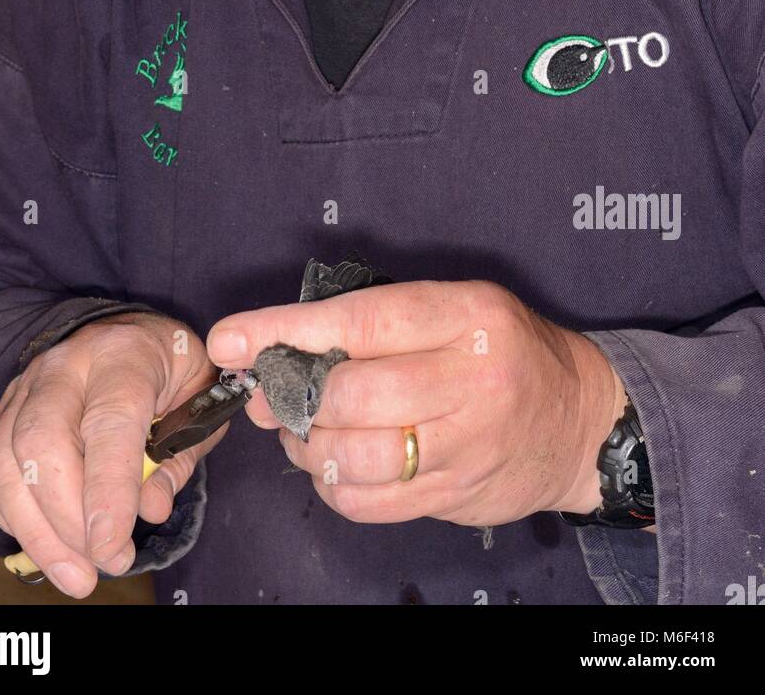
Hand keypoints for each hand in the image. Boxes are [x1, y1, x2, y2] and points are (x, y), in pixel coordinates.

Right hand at [0, 313, 226, 597]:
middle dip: (66, 520)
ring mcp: (27, 384)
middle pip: (42, 442)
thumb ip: (180, 455)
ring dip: (35, 530)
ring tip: (75, 574)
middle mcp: (67, 364)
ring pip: (4, 460)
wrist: (130, 333)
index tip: (111, 549)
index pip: (110, 422)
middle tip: (100, 565)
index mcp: (126, 353)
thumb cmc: (172, 370)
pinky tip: (43, 543)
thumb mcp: (200, 400)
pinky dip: (8, 514)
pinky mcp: (3, 409)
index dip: (107, 491)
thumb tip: (151, 508)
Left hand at [207, 280, 626, 527]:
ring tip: (300, 431)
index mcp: (468, 315)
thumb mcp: (455, 308)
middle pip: (354, 395)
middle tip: (268, 395)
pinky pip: (372, 502)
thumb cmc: (499, 349)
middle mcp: (471, 380)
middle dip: (295, 396)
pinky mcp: (459, 498)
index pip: (362, 321)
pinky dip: (334, 486)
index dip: (287, 330)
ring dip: (307, 445)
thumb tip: (276, 351)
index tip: (230, 339)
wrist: (579, 420)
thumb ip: (378, 322)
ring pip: (357, 455)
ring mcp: (468, 446)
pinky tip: (331, 466)